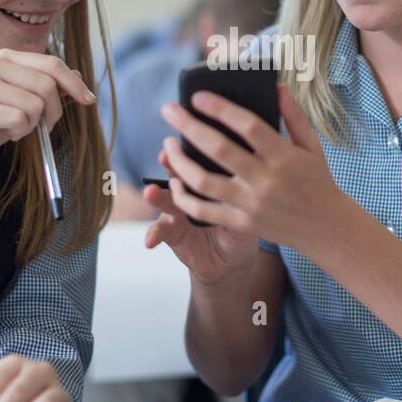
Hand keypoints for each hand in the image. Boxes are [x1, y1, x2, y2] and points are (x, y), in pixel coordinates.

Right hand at [0, 48, 94, 172]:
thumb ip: (50, 85)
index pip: (52, 64)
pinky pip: (20, 119)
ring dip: (33, 125)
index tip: (89, 100)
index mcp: (7, 57)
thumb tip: (77, 76)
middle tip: (42, 126)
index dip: (74, 83)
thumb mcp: (27, 99)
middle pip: (47, 85)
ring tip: (17, 127)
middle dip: (53, 112)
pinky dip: (20, 132)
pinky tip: (7, 133)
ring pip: (35, 105)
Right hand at [143, 158, 259, 285]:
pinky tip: (149, 240)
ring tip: (150, 192)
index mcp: (211, 182)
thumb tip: (253, 167)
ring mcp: (178, 213)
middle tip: (165, 156)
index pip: (201, 163)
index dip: (194, 152)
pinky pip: (159, 232)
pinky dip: (153, 235)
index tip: (189, 142)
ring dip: (155, 196)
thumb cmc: (242, 227)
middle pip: (179, 175)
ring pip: (165, 201)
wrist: (232, 259)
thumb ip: (245, 193)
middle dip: (171, 165)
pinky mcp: (171, 234)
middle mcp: (191, 193)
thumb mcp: (249, 209)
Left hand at [154, 83, 349, 256]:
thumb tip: (277, 87)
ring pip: (203, 182)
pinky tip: (174, 181)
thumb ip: (293, 116)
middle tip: (168, 110)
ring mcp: (251, 205)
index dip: (220, 108)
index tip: (198, 96)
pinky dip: (184, 197)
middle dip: (188, 126)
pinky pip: (204, 211)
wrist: (326, 228)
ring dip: (179, 161)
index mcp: (284, 157)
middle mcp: (265, 180)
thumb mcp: (312, 146)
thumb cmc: (317, 181)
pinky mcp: (242, 224)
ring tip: (167, 144)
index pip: (248, 126)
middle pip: (218, 149)